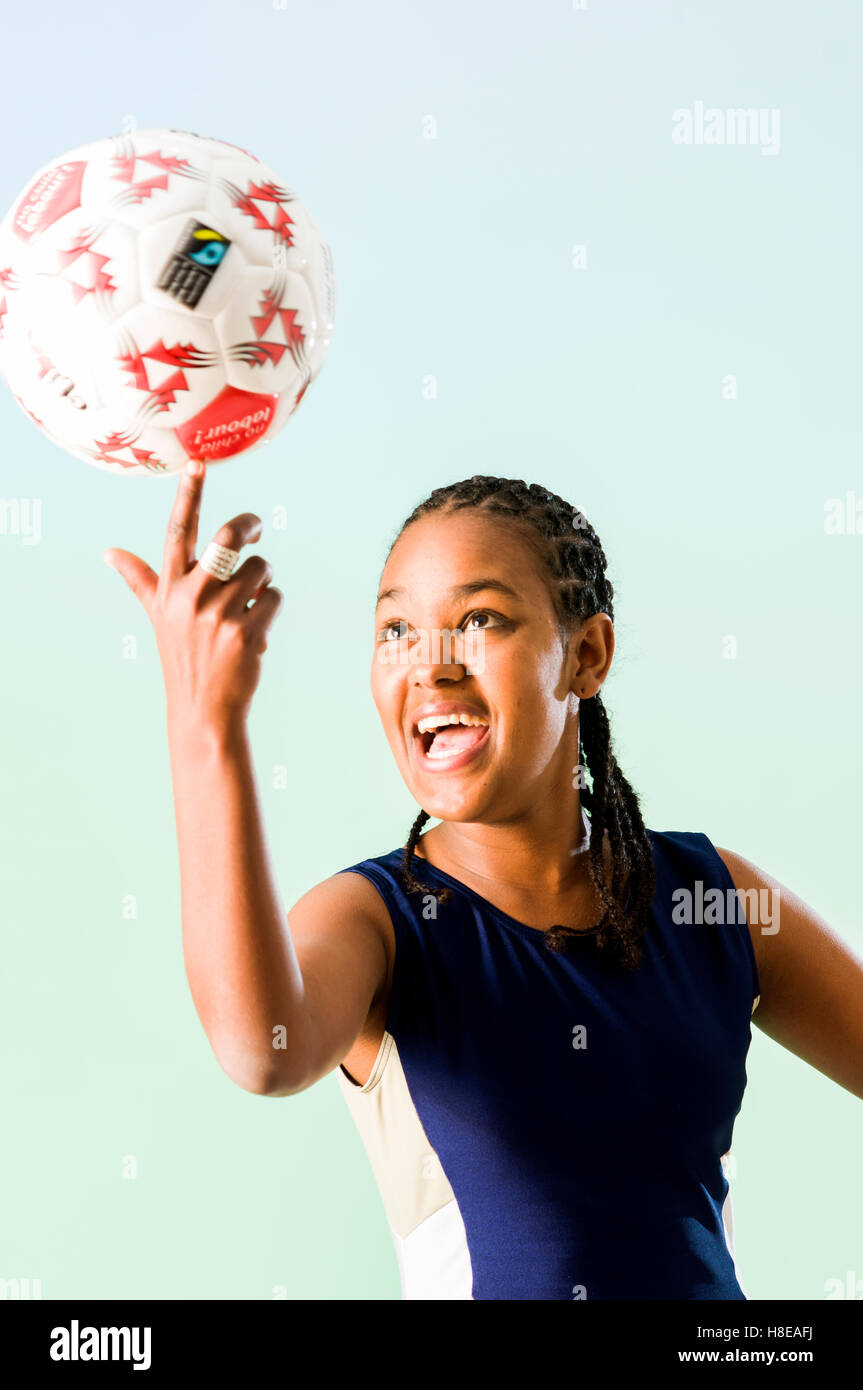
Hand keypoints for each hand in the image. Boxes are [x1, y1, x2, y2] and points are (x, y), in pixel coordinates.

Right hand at [102, 460, 283, 729]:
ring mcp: (218, 615)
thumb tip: (109, 552)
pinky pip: (274, 597)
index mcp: (169, 588)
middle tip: (257, 527)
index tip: (199, 462)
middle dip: (249, 525)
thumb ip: (140, 580)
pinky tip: (258, 628)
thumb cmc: (183, 656)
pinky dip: (272, 606)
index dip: (190, 494)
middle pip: (228, 538)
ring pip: (260, 568)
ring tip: (250, 603)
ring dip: (264, 579)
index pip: (178, 531)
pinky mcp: (245, 633)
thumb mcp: (158, 616)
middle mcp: (190, 597)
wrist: (204, 709)